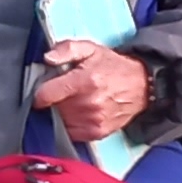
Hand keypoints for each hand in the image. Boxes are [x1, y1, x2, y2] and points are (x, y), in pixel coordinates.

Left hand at [30, 40, 152, 144]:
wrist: (141, 85)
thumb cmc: (113, 67)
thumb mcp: (91, 49)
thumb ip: (66, 49)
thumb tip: (48, 58)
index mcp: (85, 81)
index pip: (47, 94)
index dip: (40, 93)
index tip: (42, 91)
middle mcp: (89, 103)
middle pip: (54, 108)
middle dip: (56, 100)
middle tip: (66, 92)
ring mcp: (94, 120)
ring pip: (62, 121)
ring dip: (63, 113)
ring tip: (76, 101)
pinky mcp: (98, 132)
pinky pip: (72, 132)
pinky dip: (72, 124)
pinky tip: (80, 113)